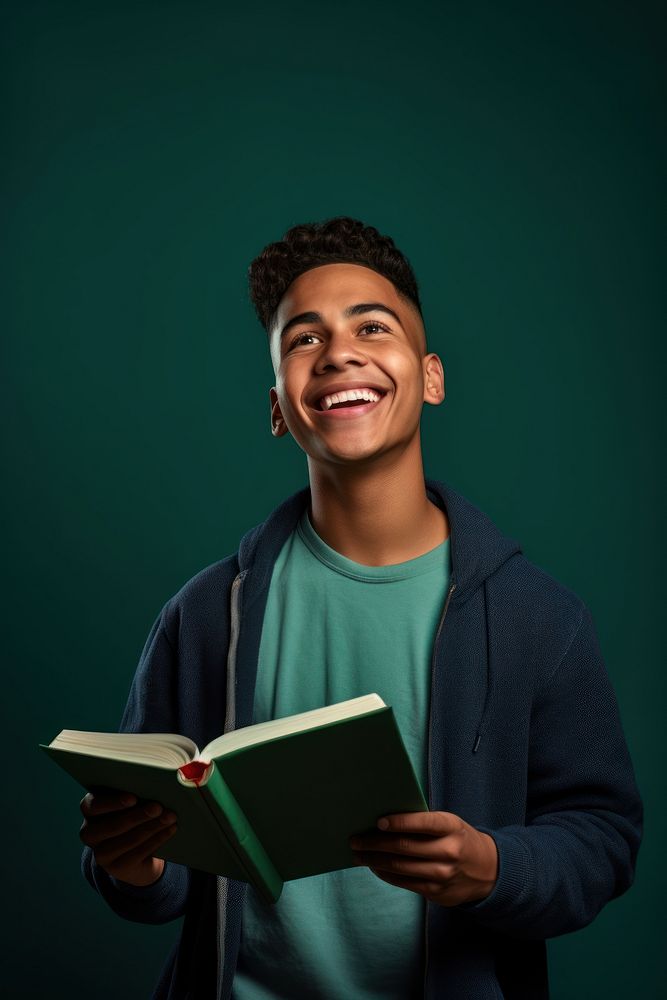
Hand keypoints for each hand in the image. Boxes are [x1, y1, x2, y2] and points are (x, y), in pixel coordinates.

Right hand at [80, 789, 177, 886]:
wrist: (135, 852)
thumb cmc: (132, 813)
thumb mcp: (128, 802)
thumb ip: (135, 791)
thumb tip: (162, 781)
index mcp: (90, 809)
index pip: (92, 805)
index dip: (112, 803)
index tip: (133, 798)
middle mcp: (90, 833)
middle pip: (112, 826)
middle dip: (138, 816)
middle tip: (158, 807)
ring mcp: (102, 854)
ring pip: (128, 840)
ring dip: (152, 827)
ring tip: (170, 816)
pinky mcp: (117, 868)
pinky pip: (138, 853)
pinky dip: (157, 839)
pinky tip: (170, 829)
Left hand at [349, 810, 497, 905]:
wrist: (487, 870)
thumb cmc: (458, 839)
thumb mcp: (449, 824)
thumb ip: (423, 823)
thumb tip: (383, 822)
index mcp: (451, 827)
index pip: (422, 823)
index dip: (399, 822)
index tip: (377, 822)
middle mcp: (448, 852)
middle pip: (404, 847)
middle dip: (375, 844)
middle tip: (355, 839)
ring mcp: (443, 875)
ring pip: (400, 867)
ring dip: (374, 861)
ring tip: (358, 855)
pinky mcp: (436, 893)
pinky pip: (404, 883)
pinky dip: (386, 874)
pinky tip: (374, 867)